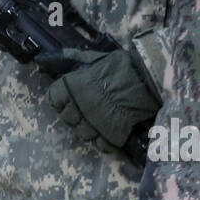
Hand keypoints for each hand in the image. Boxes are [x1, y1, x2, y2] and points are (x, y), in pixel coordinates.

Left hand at [40, 46, 159, 167]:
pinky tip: (111, 133)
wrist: (145, 80)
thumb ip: (79, 59)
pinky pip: (102, 145)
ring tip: (100, 121)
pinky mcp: (110, 135)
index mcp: (73, 87)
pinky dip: (105, 142)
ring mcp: (94, 123)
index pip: (54, 99)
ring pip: (83, 134)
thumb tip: (64, 54)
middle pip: (67, 119)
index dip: (60, 101)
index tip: (66, 101)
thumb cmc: (120, 66)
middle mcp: (79, 107)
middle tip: (87, 111)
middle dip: (75, 116)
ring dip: (90, 129)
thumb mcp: (96, 59)